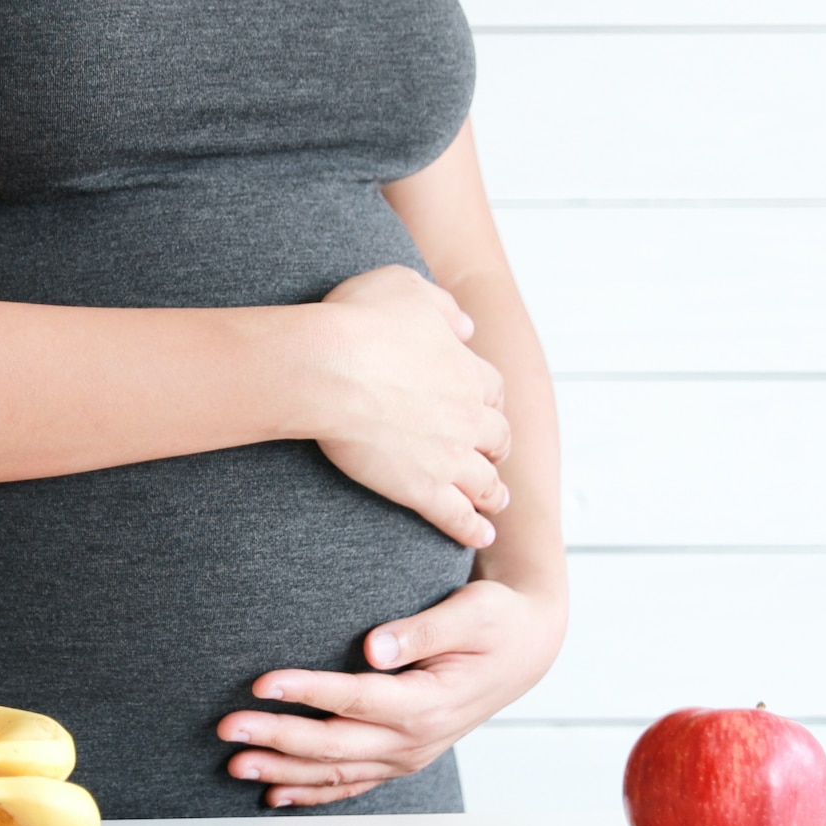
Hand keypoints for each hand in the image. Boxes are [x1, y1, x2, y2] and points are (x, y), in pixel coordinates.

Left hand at [216, 578, 565, 806]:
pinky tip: (274, 795)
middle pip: (335, 746)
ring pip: (336, 772)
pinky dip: (311, 793)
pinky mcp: (400, 757)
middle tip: (227, 729)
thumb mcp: (472, 612)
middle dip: (276, 738)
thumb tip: (373, 647)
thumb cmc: (497, 621)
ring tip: (234, 764)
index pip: (357, 699)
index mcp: (430, 702)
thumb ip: (422, 630)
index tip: (261, 682)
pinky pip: (351, 784)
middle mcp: (416, 739)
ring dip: (281, 771)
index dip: (306, 692)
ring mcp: (407, 755)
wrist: (526, 649)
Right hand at [310, 266, 511, 548]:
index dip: (488, 402)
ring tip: (495, 504)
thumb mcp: (404, 288)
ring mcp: (450, 456)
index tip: (482, 409)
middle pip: (497, 439)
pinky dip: (472, 529)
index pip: (494, 391)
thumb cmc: (357, 322)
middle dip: (495, 448)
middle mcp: (470, 416)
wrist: (328, 367)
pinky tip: (481, 537)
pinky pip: (457, 516)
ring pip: (486, 483)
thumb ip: (441, 306)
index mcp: (469, 369)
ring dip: (493, 494)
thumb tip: (465, 325)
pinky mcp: (422, 488)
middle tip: (491, 457)